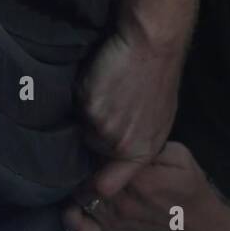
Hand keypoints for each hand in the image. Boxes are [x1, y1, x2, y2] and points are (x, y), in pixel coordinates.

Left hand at [64, 142, 227, 230]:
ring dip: (77, 180)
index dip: (99, 139)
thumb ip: (151, 144)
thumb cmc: (190, 188)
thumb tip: (124, 134)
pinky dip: (70, 215)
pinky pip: (78, 227)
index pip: (103, 153)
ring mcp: (112, 218)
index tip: (102, 133)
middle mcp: (121, 199)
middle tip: (89, 147)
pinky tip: (74, 200)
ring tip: (83, 168)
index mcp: (139, 178)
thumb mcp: (180, 155)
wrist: (197, 226)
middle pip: (86, 173)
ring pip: (78, 194)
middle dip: (85, 158)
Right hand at [78, 0, 186, 196]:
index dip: (90, 187)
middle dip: (88, 139)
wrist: (152, 42)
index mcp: (142, 152)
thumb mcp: (156, 118)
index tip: (81, 183)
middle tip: (98, 116)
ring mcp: (104, 127)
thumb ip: (134, 143)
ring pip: (78, 130)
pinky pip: (73, 108)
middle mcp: (122, 145)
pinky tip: (96, 80)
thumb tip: (113, 157)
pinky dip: (79, 96)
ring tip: (102, 93)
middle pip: (88, 154)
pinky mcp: (89, 106)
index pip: (107, 186)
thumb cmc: (157, 77)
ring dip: (84, 115)